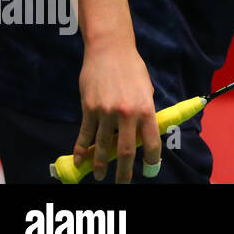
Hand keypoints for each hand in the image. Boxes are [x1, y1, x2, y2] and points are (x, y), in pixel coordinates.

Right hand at [77, 40, 161, 181]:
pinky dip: (82, 150)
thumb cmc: (132, 69)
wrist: (110, 50)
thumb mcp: (146, 90)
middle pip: (125, 150)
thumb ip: (145, 111)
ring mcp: (106, 112)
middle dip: (124, 171)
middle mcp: (126, 113)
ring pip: (102, 146)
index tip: (150, 170)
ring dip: (100, 164)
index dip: (152, 159)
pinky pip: (85, 134)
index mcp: (146, 108)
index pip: (151, 141)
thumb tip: (142, 132)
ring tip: (100, 176)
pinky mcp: (89, 108)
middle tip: (123, 183)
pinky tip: (81, 161)